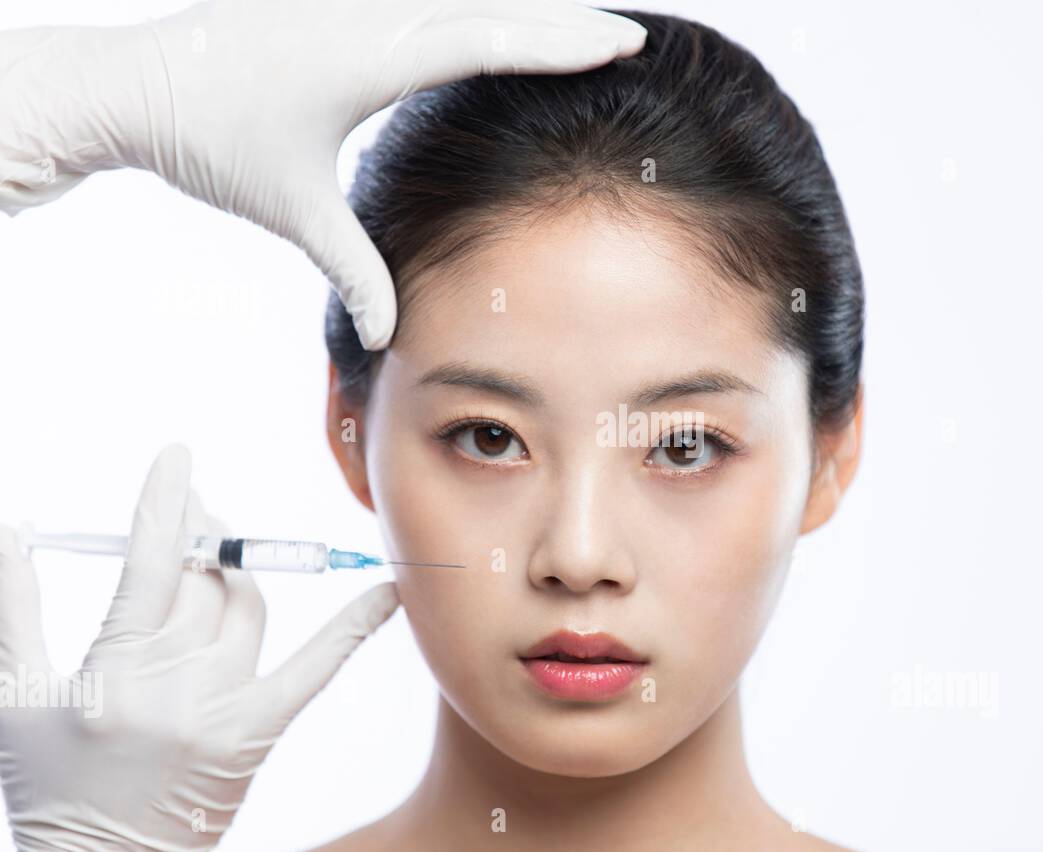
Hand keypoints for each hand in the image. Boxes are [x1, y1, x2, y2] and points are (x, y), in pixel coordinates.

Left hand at [0, 0, 646, 348]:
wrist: (127, 85)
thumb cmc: (209, 140)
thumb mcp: (293, 210)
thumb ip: (354, 271)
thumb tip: (390, 337)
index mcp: (368, 53)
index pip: (489, 37)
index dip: (561, 41)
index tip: (621, 41)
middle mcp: (364, 11)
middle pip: (487, 4)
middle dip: (559, 20)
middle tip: (624, 34)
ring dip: (516, 9)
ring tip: (572, 29)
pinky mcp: (326, 1)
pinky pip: (417, 0)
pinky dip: (466, 11)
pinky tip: (488, 22)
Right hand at [0, 443, 399, 851]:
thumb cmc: (48, 778)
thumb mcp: (13, 693)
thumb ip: (13, 606)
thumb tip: (13, 528)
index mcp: (113, 669)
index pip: (148, 564)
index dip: (165, 504)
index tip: (179, 456)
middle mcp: (174, 686)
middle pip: (201, 581)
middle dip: (198, 538)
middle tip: (193, 515)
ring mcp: (223, 711)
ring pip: (245, 609)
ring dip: (233, 573)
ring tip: (214, 558)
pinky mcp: (259, 735)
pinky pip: (317, 668)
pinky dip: (355, 625)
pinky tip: (389, 590)